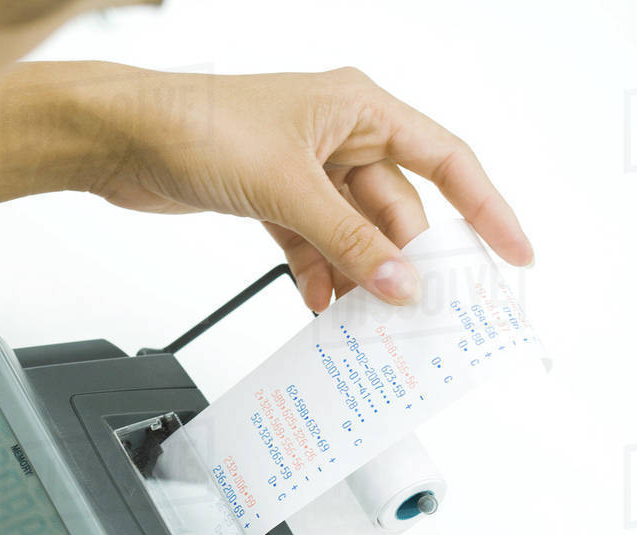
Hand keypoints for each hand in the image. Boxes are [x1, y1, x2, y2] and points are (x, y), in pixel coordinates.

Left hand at [0, 62, 532, 310]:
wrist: (123, 138)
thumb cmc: (200, 126)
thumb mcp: (289, 187)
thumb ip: (349, 240)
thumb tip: (402, 283)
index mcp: (360, 109)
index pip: (446, 161)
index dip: (486, 209)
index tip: (513, 255)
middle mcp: (339, 136)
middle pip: (396, 208)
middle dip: (406, 261)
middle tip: (422, 314)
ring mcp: (304, 169)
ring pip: (353, 233)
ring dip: (360, 276)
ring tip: (368, 323)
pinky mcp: (271, 197)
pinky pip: (313, 243)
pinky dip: (318, 274)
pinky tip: (320, 307)